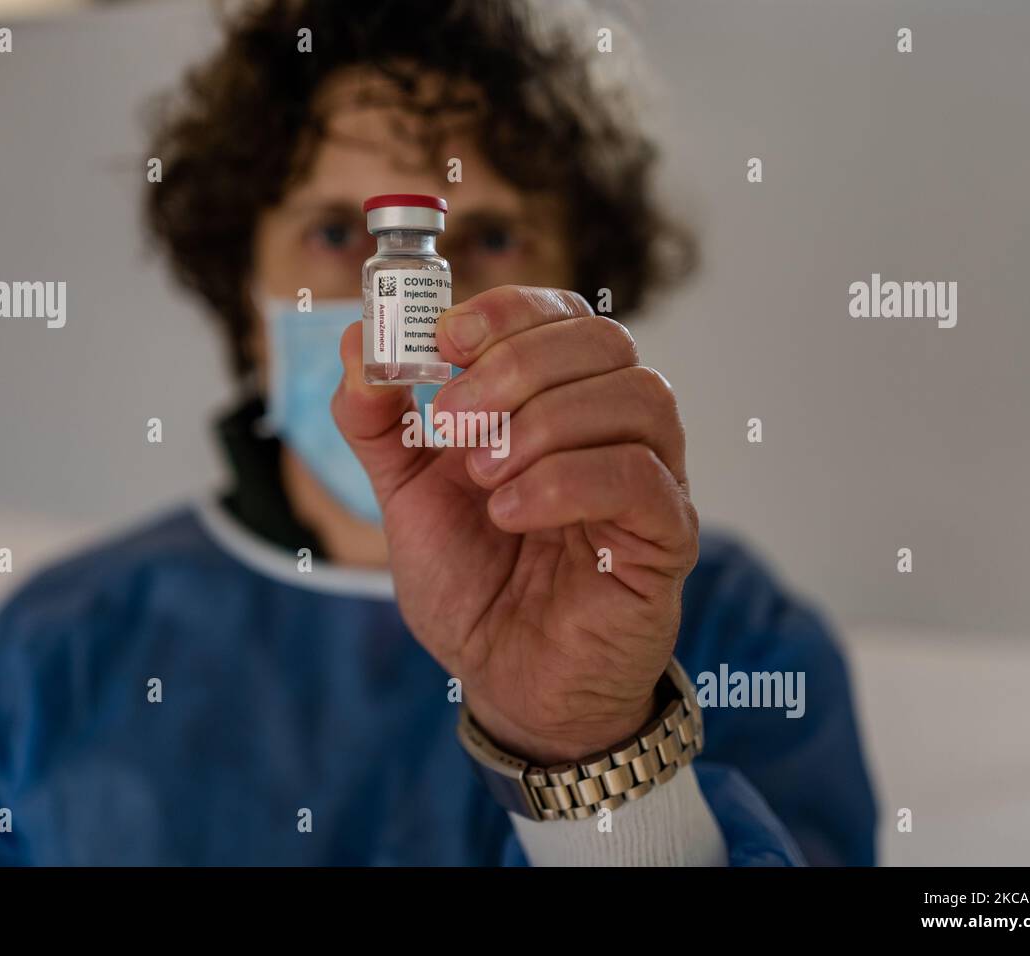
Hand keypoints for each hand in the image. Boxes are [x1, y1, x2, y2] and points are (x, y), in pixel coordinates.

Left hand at [332, 286, 697, 765]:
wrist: (507, 681)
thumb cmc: (474, 582)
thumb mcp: (406, 493)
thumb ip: (378, 420)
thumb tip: (361, 339)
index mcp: (559, 401)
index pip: (563, 314)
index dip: (508, 310)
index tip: (446, 339)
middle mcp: (615, 428)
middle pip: (602, 342)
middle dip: (515, 368)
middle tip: (451, 426)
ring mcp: (652, 478)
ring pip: (637, 396)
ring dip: (544, 423)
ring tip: (484, 477)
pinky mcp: (668, 536)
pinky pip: (641, 476)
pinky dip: (565, 481)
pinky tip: (510, 513)